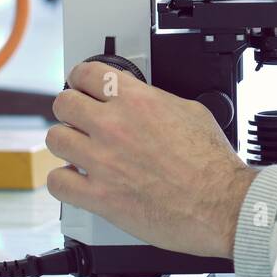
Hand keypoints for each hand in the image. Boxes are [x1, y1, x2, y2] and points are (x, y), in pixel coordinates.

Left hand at [46, 62, 255, 259]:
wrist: (220, 203)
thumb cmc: (212, 164)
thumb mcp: (191, 111)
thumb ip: (157, 101)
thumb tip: (144, 100)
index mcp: (138, 101)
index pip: (88, 73)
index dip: (81, 77)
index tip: (81, 83)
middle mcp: (115, 127)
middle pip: (64, 103)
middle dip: (71, 107)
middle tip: (78, 116)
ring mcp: (103, 162)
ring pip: (56, 139)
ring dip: (66, 142)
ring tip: (78, 148)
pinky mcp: (99, 196)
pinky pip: (58, 182)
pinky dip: (64, 180)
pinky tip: (76, 179)